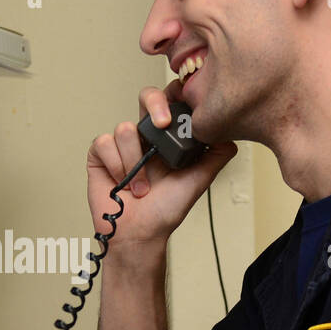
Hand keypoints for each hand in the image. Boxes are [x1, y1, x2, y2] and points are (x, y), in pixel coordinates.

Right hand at [87, 81, 237, 249]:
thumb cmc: (166, 211)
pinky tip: (122, 183)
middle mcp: (145, 137)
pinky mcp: (100, 155)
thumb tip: (229, 132)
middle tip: (163, 123)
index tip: (182, 103)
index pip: (171, 103)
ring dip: (135, 163)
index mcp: (167, 139)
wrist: (140, 234)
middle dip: (154, 103)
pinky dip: (116, 165)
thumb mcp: (199, 179)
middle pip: (146, 96)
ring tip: (142, 186)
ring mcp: (121, 145)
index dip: (174, 95)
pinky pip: (104, 143)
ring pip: (125, 128)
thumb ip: (216, 154)